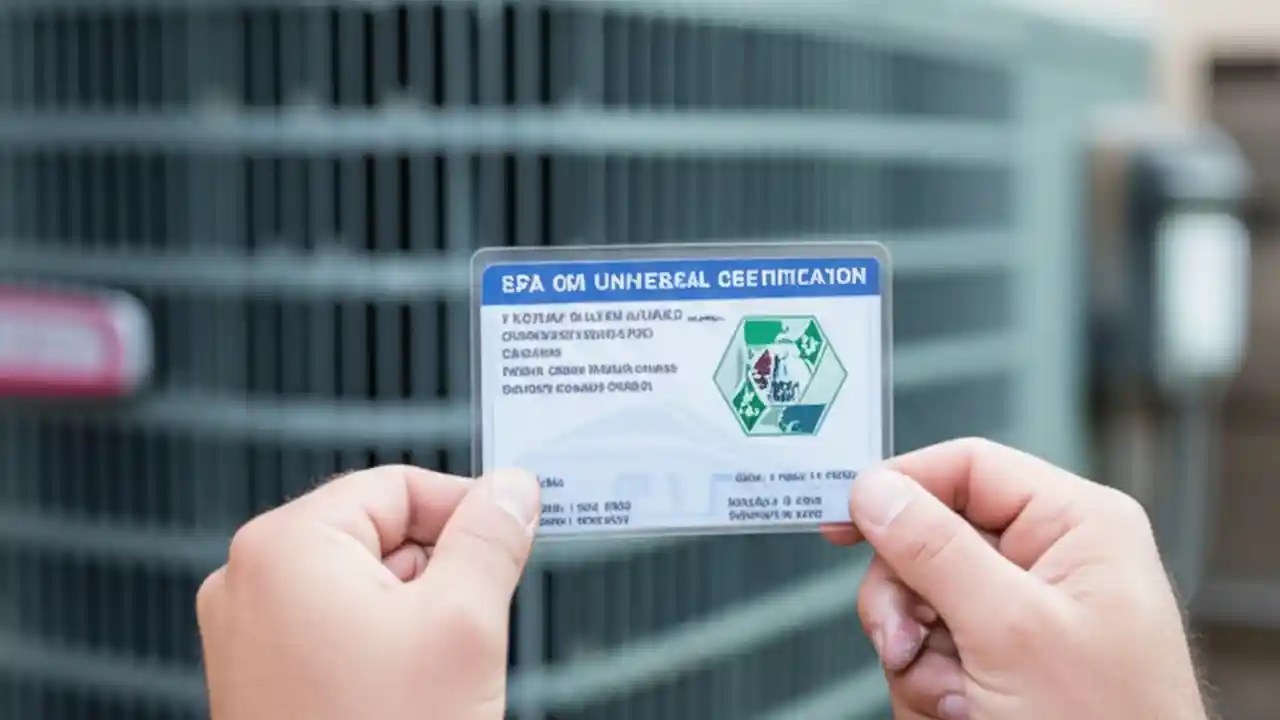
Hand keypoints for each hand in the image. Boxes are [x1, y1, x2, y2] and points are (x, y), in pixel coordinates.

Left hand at [196, 465, 540, 719]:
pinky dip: (384, 646)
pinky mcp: (259, 678)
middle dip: (440, 571)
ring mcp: (247, 634)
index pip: (397, 485)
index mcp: (285, 547)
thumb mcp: (463, 623)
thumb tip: (513, 489)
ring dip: (416, 613)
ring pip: (363, 585)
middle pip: (379, 533)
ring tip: (433, 676)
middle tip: (472, 625)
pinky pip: (336, 629)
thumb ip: (492, 537)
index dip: (466, 506)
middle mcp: (249, 581)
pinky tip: (406, 694)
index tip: (513, 534)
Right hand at [824, 439, 1205, 719]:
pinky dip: (931, 687)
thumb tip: (877, 490)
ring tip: (958, 699)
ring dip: (919, 658)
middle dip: (908, 602)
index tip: (843, 518)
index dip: (900, 485)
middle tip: (907, 643)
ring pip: (920, 603)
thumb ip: (937, 551)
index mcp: (1077, 524)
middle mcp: (1050, 560)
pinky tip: (965, 713)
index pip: (967, 467)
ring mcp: (1022, 614)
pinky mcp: (1001, 660)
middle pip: (928, 539)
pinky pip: (931, 651)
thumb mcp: (1011, 631)